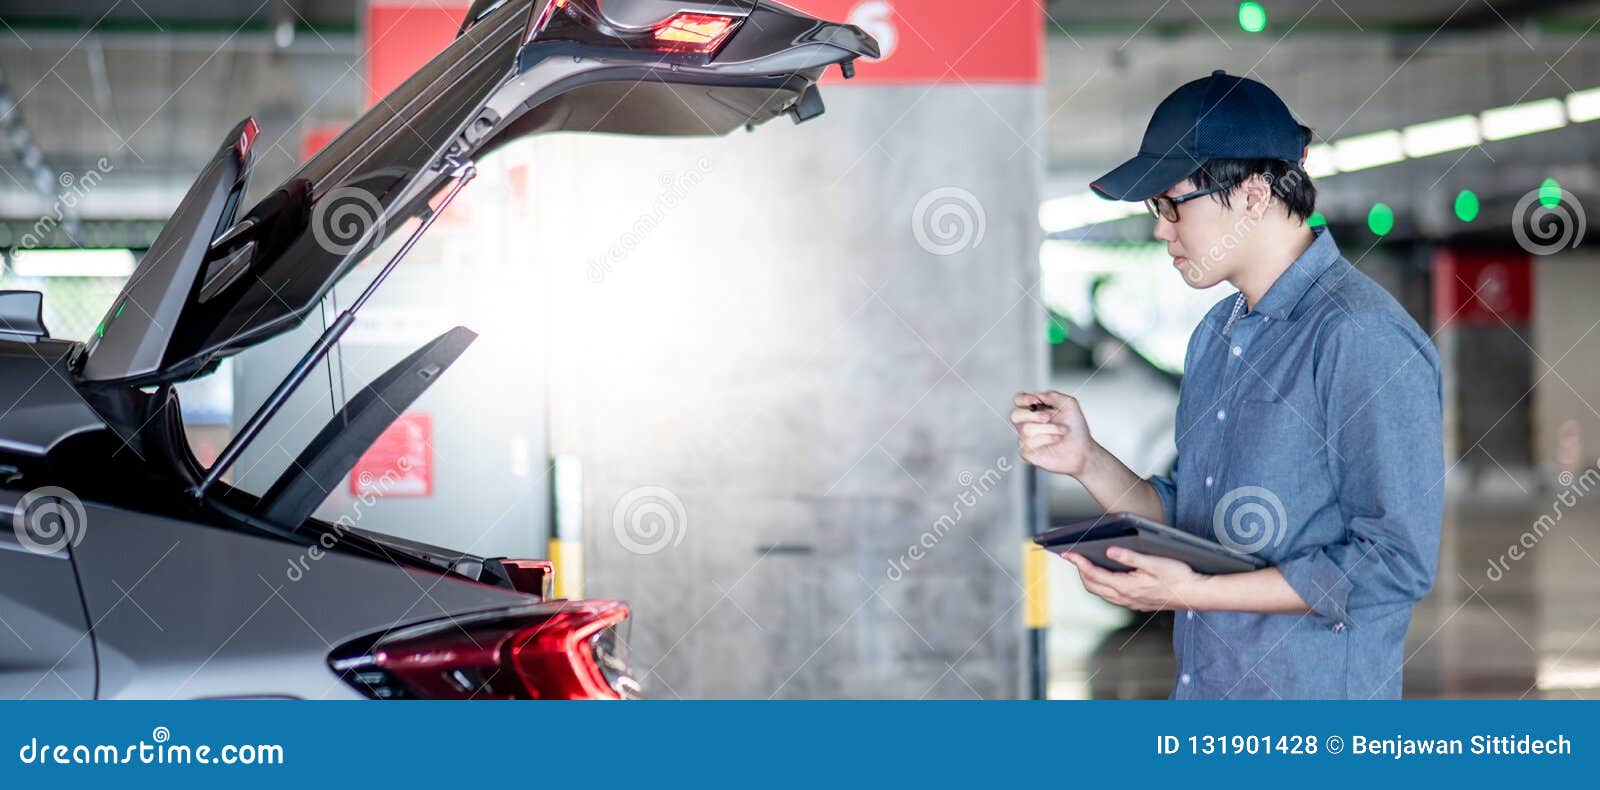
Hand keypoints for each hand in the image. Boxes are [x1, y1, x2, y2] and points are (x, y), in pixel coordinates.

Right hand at [1010, 391, 1094, 476]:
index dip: (1024, 399)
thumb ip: (1054, 396)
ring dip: (1049, 428)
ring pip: (1026, 429)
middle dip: (1032, 415)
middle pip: (1015, 415)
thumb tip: (1039, 395)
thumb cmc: (1076, 429)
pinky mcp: (1027, 452)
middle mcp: (1027, 423)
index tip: (1036, 400)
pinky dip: (1047, 439)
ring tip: (1062, 431)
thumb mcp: (1070, 405)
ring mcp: (1026, 438)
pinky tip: (1057, 439)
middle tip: (1048, 417)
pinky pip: (1029, 443)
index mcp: (1034, 410)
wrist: (1082, 450)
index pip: (1019, 400)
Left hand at [1061, 547, 1210, 611]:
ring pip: (1102, 592)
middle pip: (1093, 586)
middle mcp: (1126, 597)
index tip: (1068, 553)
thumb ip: (1130, 557)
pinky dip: (1103, 585)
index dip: (1079, 563)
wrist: (1195, 595)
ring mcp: (1131, 602)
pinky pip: (1112, 596)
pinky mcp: (1137, 603)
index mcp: (1127, 587)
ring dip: (1090, 579)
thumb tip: (1109, 551)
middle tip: (1073, 557)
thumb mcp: (1154, 562)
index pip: (1094, 574)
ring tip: (1085, 564)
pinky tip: (1106, 575)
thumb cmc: (1178, 577)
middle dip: (1080, 571)